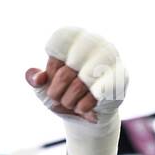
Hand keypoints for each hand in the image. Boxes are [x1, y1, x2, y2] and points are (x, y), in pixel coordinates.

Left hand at [26, 27, 127, 154]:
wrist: (86, 116)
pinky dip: (83, 108)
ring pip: (80, 85)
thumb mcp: (45, 87)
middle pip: (65, 72)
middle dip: (56, 93)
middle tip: (58, 99)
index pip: (56, 45)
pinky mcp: (119, 78)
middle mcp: (95, 42)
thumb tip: (36, 78)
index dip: (51, 69)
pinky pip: (95, 96)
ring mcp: (110, 59)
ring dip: (69, 102)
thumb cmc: (65, 94)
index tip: (54, 78)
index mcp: (76, 38)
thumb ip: (35, 79)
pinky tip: (84, 109)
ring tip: (72, 104)